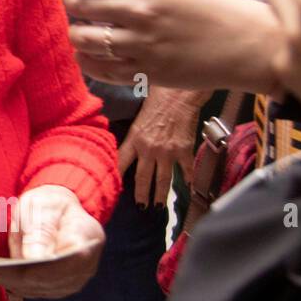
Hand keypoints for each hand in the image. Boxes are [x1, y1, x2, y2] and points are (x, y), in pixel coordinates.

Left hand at [0, 186, 103, 297]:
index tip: (8, 269)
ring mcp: (76, 279)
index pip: (66, 261)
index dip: (37, 269)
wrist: (59, 212)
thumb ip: (38, 231)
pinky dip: (18, 284)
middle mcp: (87, 264)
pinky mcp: (62, 286)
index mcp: (87, 237)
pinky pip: (39, 290)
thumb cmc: (48, 206)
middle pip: (51, 279)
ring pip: (42, 289)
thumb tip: (32, 259)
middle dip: (18, 277)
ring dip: (15, 283)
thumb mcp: (40, 207)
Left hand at [60, 0, 283, 93]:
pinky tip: (94, 55)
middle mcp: (138, 11)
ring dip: (78, 33)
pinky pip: (97, 68)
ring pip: (81, 38)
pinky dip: (88, 61)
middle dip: (73, 4)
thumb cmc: (212, 9)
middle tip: (80, 5)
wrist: (249, 45)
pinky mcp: (143, 73)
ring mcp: (139, 45)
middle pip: (78, 6)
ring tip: (87, 31)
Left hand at [119, 86, 203, 204]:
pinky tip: (188, 189)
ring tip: (158, 207)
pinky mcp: (184, 150)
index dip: (116, 176)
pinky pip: (186, 170)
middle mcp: (149, 149)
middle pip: (142, 178)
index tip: (112, 188)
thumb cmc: (158, 98)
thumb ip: (134, 133)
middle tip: (140, 207)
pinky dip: (188, 179)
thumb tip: (127, 143)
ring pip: (162, 179)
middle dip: (141, 195)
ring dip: (160, 195)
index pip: (120, 162)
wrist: (180, 94)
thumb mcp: (138, 116)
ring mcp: (167, 152)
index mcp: (134, 139)